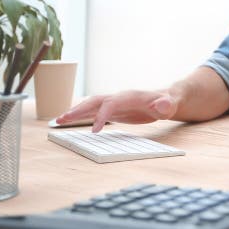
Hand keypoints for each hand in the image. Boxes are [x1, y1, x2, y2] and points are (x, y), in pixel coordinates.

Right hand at [56, 90, 178, 132]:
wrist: (167, 99)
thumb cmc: (169, 103)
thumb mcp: (170, 105)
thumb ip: (166, 105)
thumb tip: (163, 105)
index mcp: (130, 96)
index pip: (111, 104)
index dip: (102, 116)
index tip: (94, 131)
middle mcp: (119, 97)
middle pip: (95, 101)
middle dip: (79, 109)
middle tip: (62, 120)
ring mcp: (115, 103)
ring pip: (91, 105)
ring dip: (75, 112)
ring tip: (58, 121)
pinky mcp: (114, 110)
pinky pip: (94, 112)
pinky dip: (82, 116)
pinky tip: (70, 122)